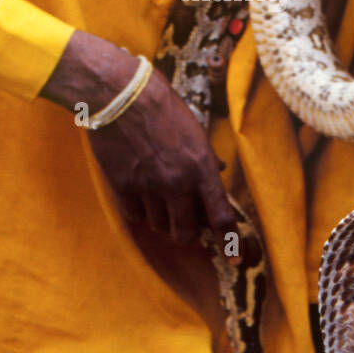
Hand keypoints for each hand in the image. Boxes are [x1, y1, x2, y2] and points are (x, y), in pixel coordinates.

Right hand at [41, 30, 236, 242]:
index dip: (229, 241)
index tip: (233, 257)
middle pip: (186, 233)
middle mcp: (176, 182)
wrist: (120, 94)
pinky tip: (141, 194)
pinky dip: (140, 211)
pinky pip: (136, 215)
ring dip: (163, 219)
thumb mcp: (194, 129)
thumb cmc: (162, 105)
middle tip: (186, 221)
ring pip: (160, 226)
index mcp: (200, 167)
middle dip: (188, 232)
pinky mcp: (123, 186)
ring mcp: (148, 187)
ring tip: (160, 198)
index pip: (220, 216)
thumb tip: (219, 170)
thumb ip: (206, 156)